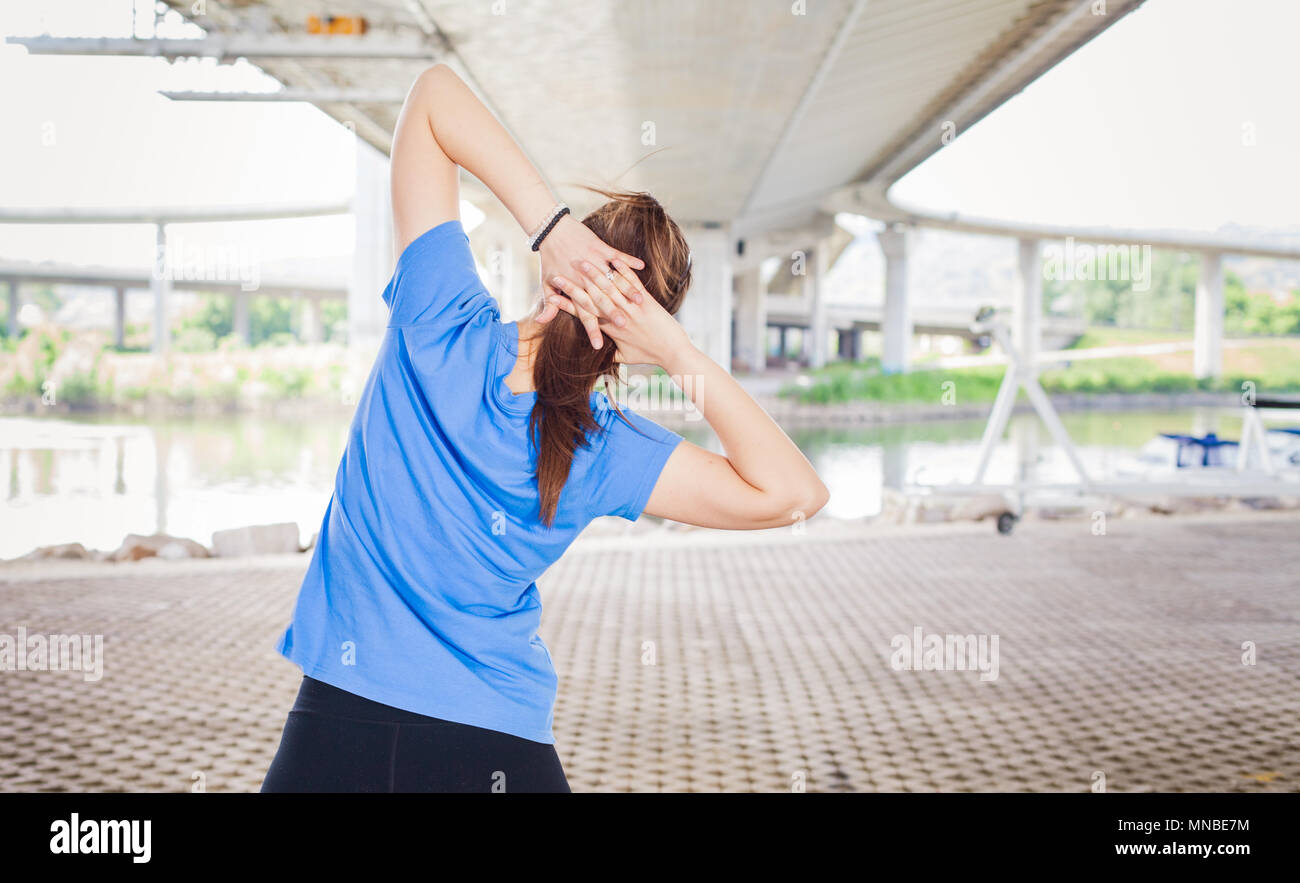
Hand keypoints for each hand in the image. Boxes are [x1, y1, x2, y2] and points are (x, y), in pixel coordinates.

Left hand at [536, 214, 645, 347]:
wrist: (551, 231)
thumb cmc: (549, 259)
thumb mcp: (546, 284)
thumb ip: (549, 304)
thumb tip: (541, 322)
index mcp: (574, 288)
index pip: (584, 314)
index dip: (591, 330)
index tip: (598, 346)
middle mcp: (585, 277)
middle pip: (602, 300)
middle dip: (614, 314)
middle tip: (625, 328)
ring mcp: (594, 261)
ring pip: (614, 279)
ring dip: (627, 290)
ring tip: (639, 303)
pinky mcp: (600, 247)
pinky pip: (618, 255)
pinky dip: (629, 261)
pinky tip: (642, 267)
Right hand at [545, 259, 694, 368]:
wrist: (673, 352)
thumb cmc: (649, 356)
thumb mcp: (625, 356)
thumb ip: (610, 354)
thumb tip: (599, 355)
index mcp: (610, 329)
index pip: (583, 315)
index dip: (567, 306)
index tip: (552, 298)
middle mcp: (618, 317)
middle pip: (591, 298)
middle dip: (573, 286)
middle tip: (558, 275)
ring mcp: (631, 307)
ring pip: (609, 287)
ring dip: (594, 274)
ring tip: (580, 262)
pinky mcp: (646, 300)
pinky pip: (632, 282)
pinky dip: (623, 270)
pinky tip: (612, 261)